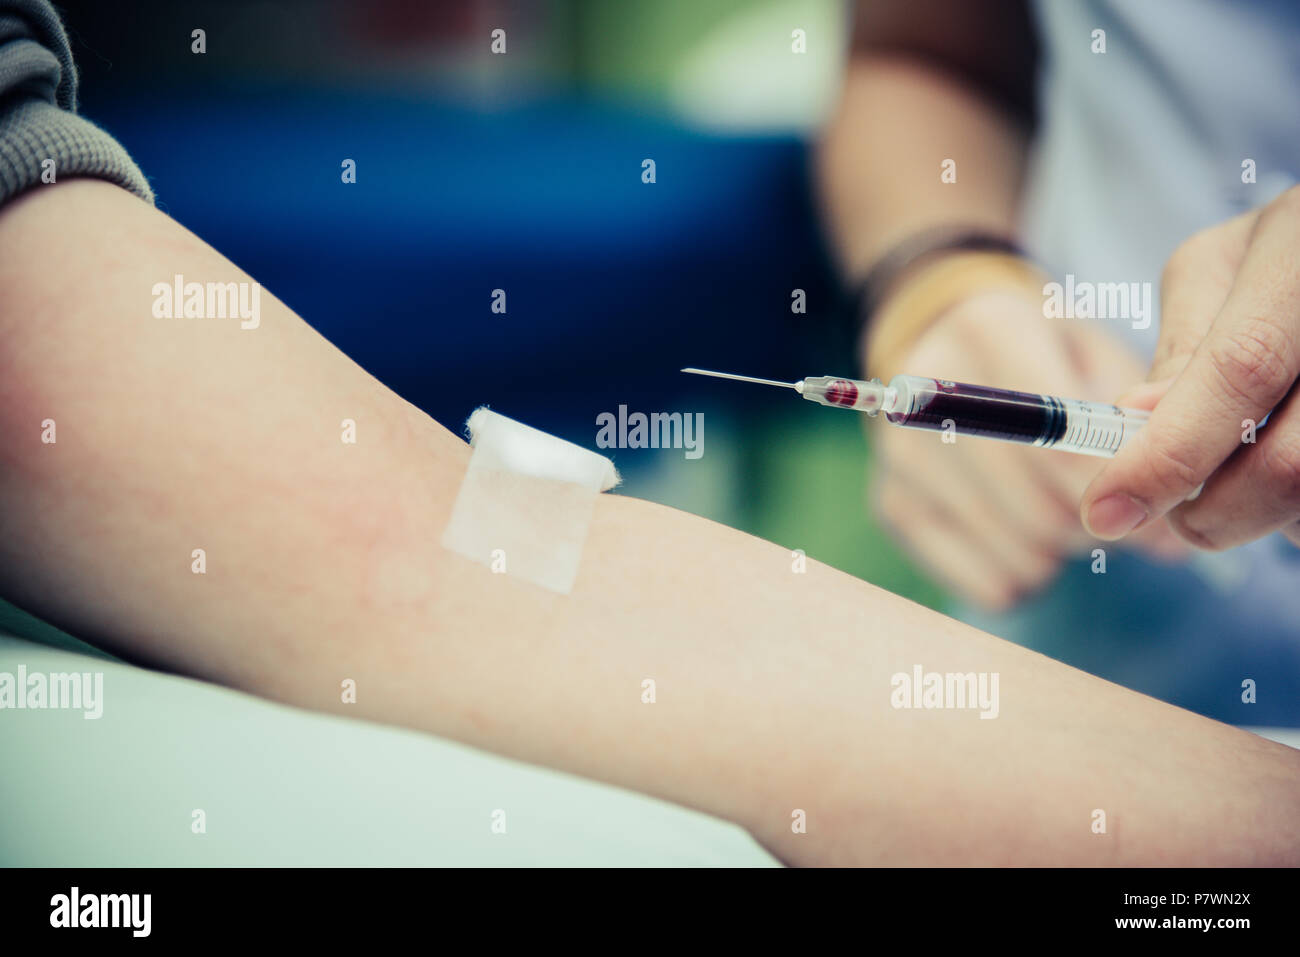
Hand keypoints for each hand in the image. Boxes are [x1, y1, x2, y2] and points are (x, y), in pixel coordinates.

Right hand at [870, 287, 1186, 609]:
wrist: (945, 347)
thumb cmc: (1043, 357)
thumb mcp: (1095, 357)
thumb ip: (1138, 423)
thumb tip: (1172, 523)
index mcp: (989, 332)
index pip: (1063, 447)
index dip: (1122, 488)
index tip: (1156, 505)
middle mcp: (930, 395)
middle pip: (1043, 514)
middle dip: (1094, 526)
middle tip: (1107, 508)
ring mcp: (902, 458)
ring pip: (1022, 558)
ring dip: (1061, 554)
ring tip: (1058, 511)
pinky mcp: (892, 508)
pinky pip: (990, 589)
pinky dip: (1023, 577)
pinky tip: (1019, 533)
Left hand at [1081, 186, 1299, 550]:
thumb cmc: (1286, 255)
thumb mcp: (1222, 268)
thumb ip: (1182, 345)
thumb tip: (1135, 422)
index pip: (1240, 370)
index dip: (1167, 454)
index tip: (1106, 512)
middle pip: (1294, 463)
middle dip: (1212, 513)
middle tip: (1180, 512)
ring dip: (1268, 518)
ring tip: (1249, 468)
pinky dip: (1299, 512)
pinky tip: (1291, 469)